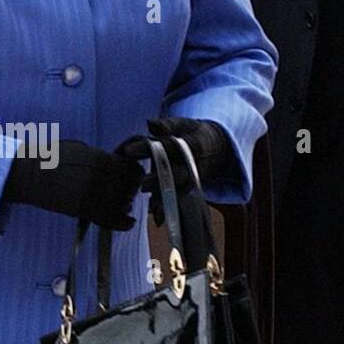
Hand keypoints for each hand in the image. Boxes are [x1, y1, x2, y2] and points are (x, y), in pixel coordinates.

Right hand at [2, 138, 143, 230]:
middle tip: (126, 193)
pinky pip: (111, 220)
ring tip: (121, 206)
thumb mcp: (81, 149)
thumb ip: (102, 157)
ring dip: (125, 205)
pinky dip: (123, 223)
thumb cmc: (53, 157)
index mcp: (101, 159)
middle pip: (131, 187)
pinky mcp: (84, 210)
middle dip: (130, 190)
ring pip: (123, 204)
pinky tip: (129, 222)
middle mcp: (101, 177)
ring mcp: (93, 194)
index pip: (133, 169)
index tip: (129, 176)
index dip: (134, 174)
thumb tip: (117, 164)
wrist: (31, 174)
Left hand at [120, 117, 234, 224]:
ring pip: (178, 190)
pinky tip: (158, 220)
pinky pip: (179, 200)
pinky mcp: (190, 189)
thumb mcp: (184, 125)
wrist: (215, 147)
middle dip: (160, 179)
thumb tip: (150, 123)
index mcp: (193, 144)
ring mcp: (193, 178)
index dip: (149, 148)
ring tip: (150, 208)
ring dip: (164, 199)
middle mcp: (195, 163)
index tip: (127, 150)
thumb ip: (168, 125)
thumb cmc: (191, 133)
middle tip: (141, 185)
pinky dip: (169, 209)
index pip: (168, 145)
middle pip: (176, 172)